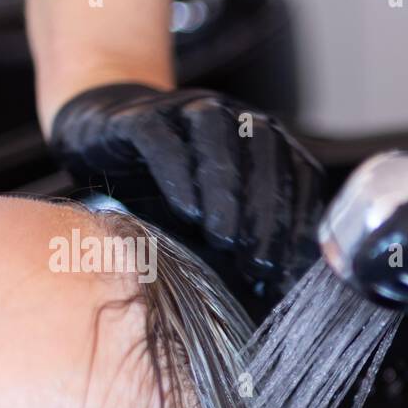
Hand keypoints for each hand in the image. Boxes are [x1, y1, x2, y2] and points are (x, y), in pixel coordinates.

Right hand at [49, 83, 326, 295]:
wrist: (106, 147)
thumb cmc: (175, 196)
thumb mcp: (220, 228)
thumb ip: (251, 252)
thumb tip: (283, 297)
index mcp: (267, 144)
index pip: (300, 175)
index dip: (301, 223)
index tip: (288, 272)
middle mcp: (235, 119)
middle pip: (266, 153)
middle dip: (266, 214)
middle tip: (259, 264)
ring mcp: (187, 109)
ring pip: (217, 134)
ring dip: (226, 190)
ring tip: (224, 239)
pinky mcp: (139, 116)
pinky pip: (162, 137)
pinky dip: (177, 172)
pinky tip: (185, 212)